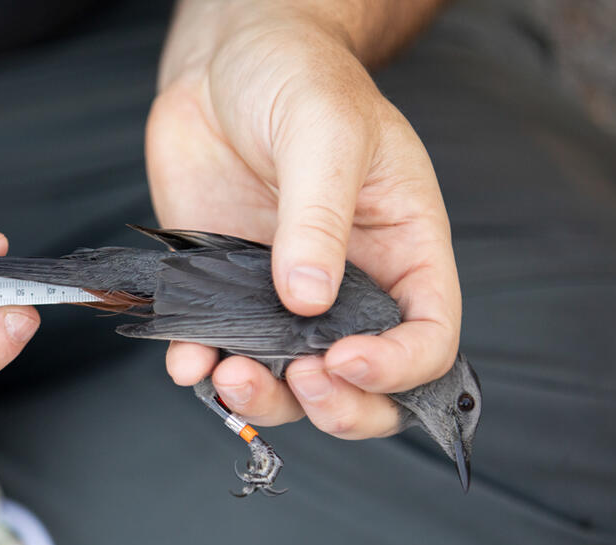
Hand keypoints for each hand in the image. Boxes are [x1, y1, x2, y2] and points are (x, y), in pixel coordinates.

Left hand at [148, 2, 459, 438]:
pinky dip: (201, 370)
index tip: (345, 359)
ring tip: (229, 374)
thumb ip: (319, 216)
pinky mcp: (223, 293)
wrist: (223, 65)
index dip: (398, 368)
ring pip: (288, 385)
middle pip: (364, 387)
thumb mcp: (324, 132)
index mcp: (403, 253)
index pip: (427, 337)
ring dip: (263, 398)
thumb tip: (308, 300)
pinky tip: (188, 362)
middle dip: (337, 408)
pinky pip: (217, 352)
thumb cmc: (298, 79)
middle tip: (300, 381)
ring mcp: (282, 298)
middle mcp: (349, 289)